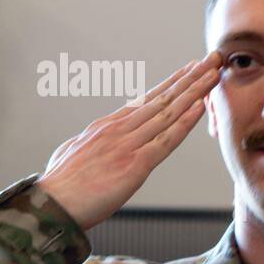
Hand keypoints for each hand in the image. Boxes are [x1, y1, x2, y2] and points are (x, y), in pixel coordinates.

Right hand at [36, 52, 222, 229]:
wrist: (51, 204)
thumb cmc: (60, 185)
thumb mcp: (74, 153)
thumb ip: (92, 144)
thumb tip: (96, 141)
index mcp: (106, 126)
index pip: (146, 100)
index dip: (171, 84)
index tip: (188, 70)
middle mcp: (119, 129)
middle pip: (162, 98)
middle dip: (190, 78)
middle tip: (211, 59)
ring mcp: (127, 144)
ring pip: (168, 112)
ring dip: (194, 91)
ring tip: (213, 73)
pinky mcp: (134, 165)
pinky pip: (166, 140)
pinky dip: (185, 122)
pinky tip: (200, 107)